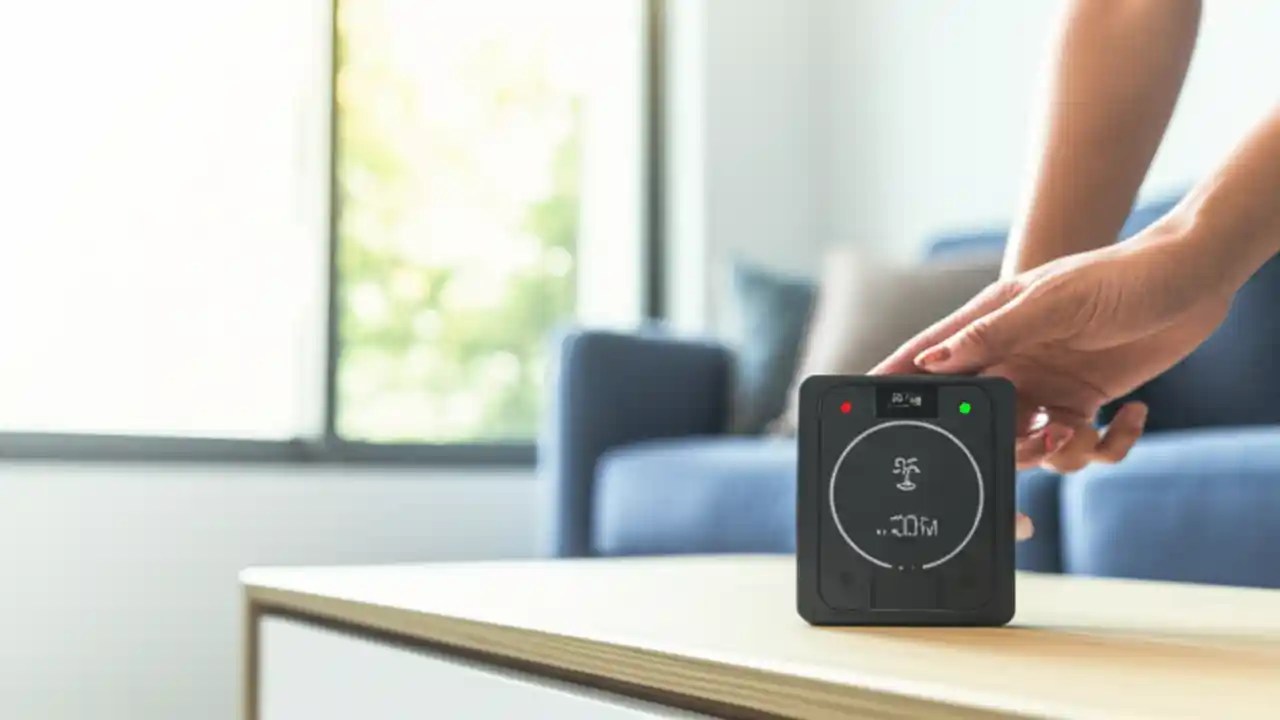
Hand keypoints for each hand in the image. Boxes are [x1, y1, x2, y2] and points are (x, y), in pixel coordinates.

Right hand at [872, 225, 1233, 536]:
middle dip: (991, 440)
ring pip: (1025, 444)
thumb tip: (934, 360)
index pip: (929, 358)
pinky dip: (1104, 446)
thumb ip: (994, 333)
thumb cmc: (1124, 275)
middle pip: (973, 414)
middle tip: (1021, 442)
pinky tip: (1129, 417)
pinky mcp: (1084, 404)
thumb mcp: (1055, 301)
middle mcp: (1012, 358)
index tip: (861, 410)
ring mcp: (1046, 384)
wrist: (1197, 279)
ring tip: (1080, 429)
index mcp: (991, 325)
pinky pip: (1078, 448)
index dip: (895, 384)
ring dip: (1055, 450)